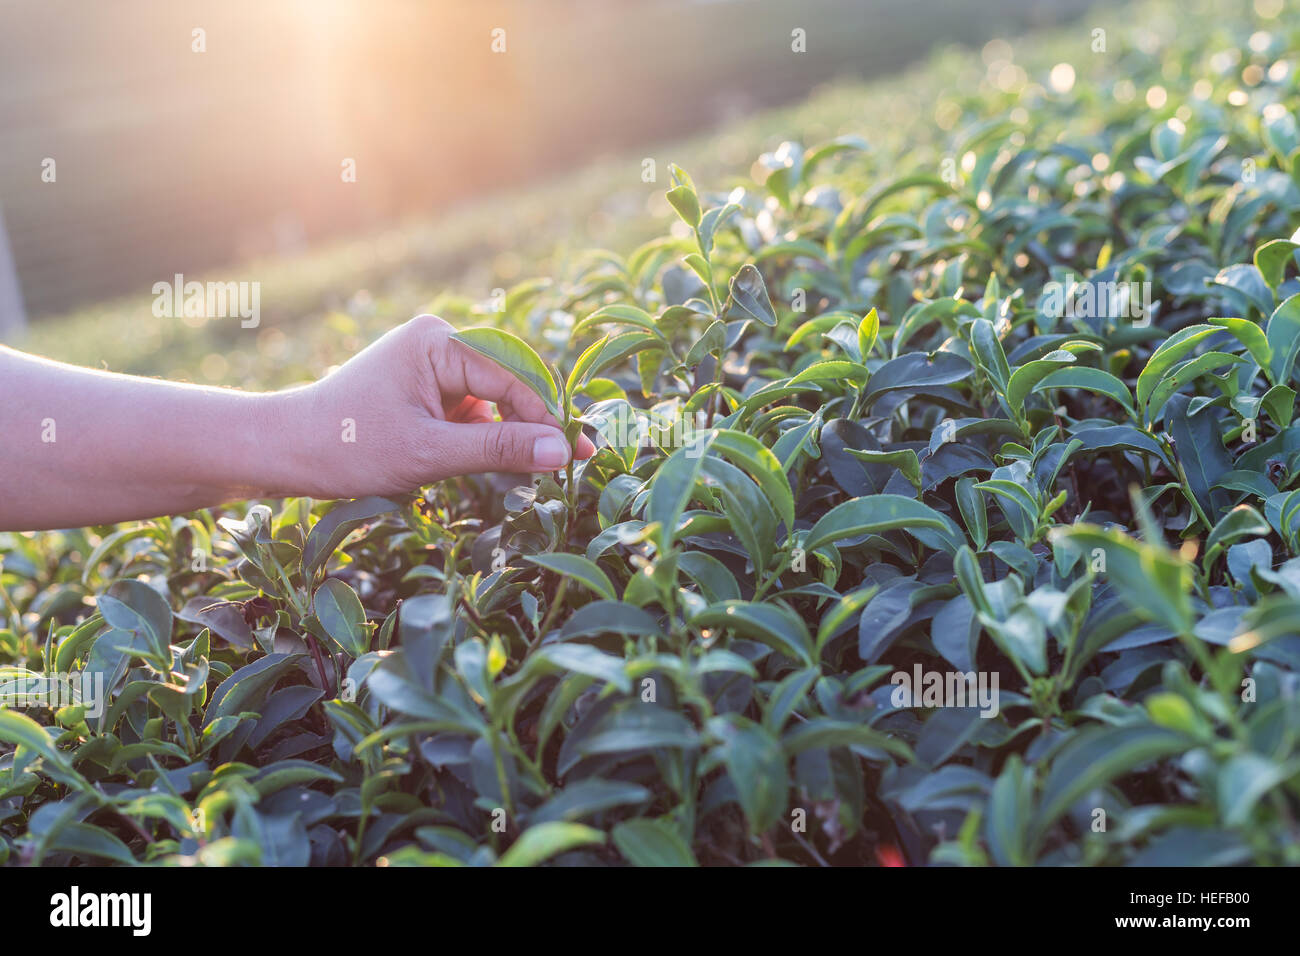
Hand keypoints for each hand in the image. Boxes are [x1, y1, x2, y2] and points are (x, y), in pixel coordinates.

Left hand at [277, 314, 595, 498]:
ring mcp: (432, 365)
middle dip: (537, 423)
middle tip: (576, 460)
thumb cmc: (349, 447)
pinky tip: (505, 464)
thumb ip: (499, 451)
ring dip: (512, 434)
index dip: (547, 417)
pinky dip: (489, 438)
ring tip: (540, 470)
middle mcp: (438, 342)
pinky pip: (473, 410)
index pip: (511, 377)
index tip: (579, 453)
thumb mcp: (430, 453)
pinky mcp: (426, 388)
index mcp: (437, 341)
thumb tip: (562, 452)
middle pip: (509, 383)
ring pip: (495, 400)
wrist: (286, 451)